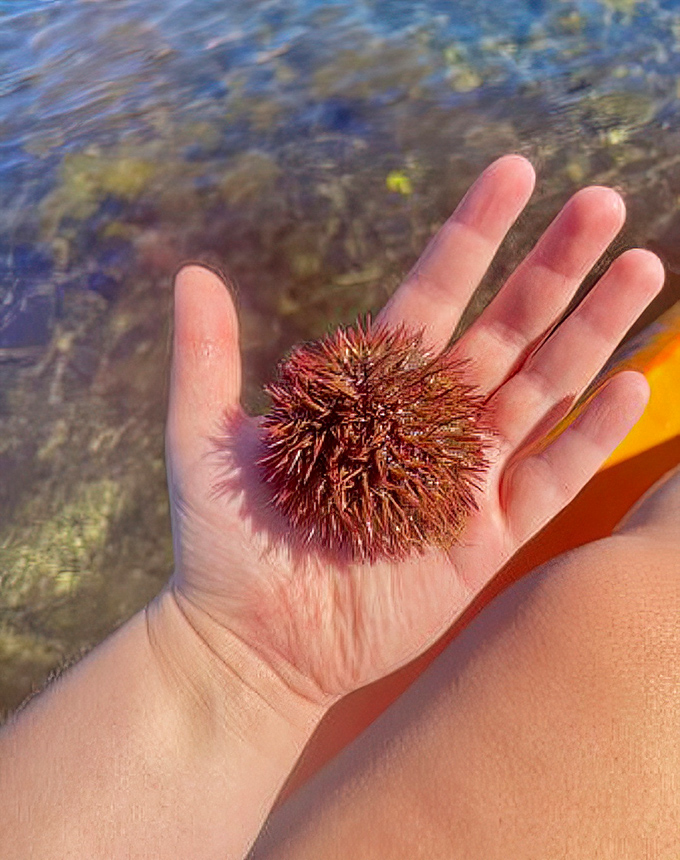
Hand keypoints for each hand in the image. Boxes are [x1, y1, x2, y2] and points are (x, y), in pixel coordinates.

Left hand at [162, 154, 663, 704]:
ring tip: (642, 267)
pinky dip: (590, 433)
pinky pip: (550, 478)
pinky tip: (626, 383)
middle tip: (606, 202)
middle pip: (506, 330)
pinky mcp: (488, 537)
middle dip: (555, 268)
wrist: (253, 642)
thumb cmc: (225, 543)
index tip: (517, 171)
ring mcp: (464, 477)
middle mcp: (428, 422)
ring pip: (543, 390)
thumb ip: (207, 360)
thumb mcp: (204, 442)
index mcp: (373, 389)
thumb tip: (192, 272)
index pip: (436, 294)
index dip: (476, 234)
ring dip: (592, 331)